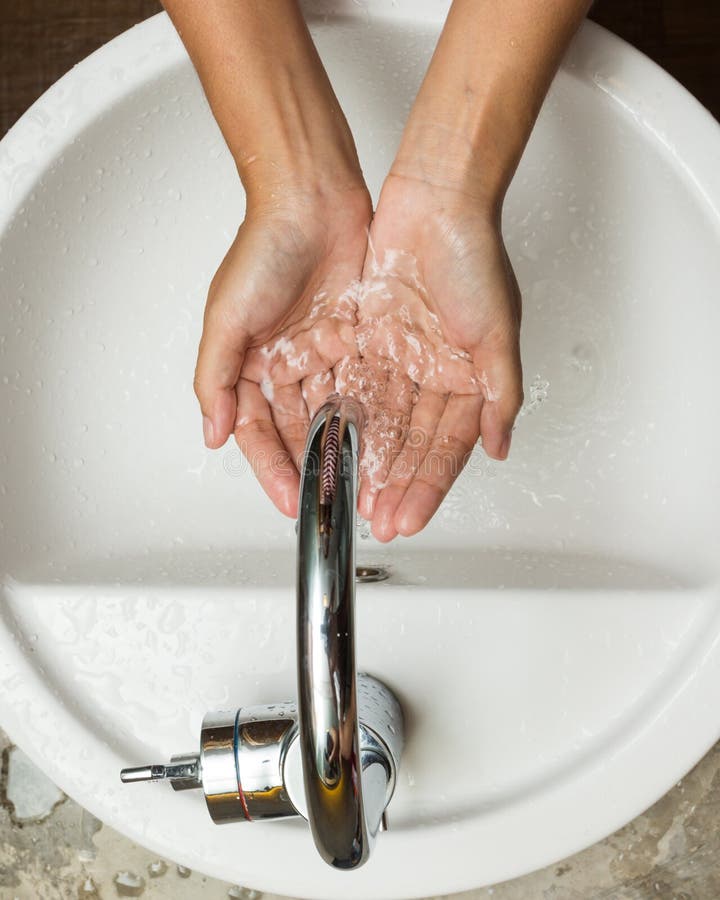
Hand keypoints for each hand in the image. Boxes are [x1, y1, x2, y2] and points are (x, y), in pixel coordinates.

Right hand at [195, 183, 370, 516]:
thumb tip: (212, 434)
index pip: (258, 431)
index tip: (289, 500)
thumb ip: (216, 378)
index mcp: (249, 365)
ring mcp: (322, 354)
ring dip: (344, 450)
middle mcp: (286, 364)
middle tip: (330, 503)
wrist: (312, 199)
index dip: (271, 468)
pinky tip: (381, 443)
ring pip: (333, 415)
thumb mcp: (226, 317)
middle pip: (296, 430)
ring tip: (359, 484)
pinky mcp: (355, 340)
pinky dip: (370, 415)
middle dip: (311, 468)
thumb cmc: (262, 248)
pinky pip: (363, 387)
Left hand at [350, 174, 522, 541]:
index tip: (409, 518)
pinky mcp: (369, 338)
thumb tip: (500, 446)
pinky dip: (345, 419)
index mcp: (467, 378)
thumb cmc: (473, 255)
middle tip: (378, 519)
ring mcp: (400, 357)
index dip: (428, 486)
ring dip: (369, 460)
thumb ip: (499, 393)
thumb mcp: (497, 331)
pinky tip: (334, 447)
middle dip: (395, 484)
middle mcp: (432, 373)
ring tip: (353, 495)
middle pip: (411, 444)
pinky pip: (355, 387)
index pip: (446, 448)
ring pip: (382, 423)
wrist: (433, 200)